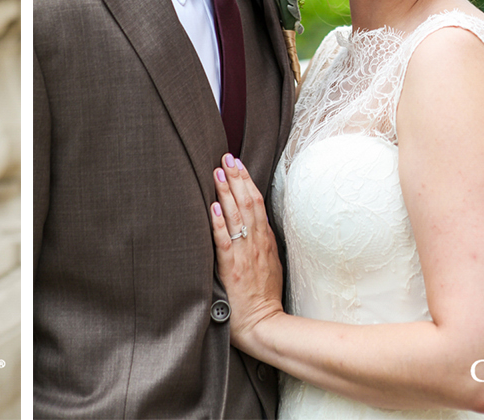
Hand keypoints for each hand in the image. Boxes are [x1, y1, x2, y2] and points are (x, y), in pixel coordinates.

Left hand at [210, 153, 285, 348]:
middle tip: (225, 156)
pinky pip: (225, 243)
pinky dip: (219, 224)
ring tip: (217, 172)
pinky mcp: (231, 270)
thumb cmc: (264, 297)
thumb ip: (262, 242)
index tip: (236, 162)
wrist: (264, 325)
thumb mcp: (270, 264)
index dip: (246, 181)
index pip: (257, 203)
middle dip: (236, 178)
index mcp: (265, 242)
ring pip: (237, 217)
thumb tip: (254, 222)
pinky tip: (213, 208)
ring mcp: (245, 255)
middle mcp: (256, 244)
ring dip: (226, 193)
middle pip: (248, 204)